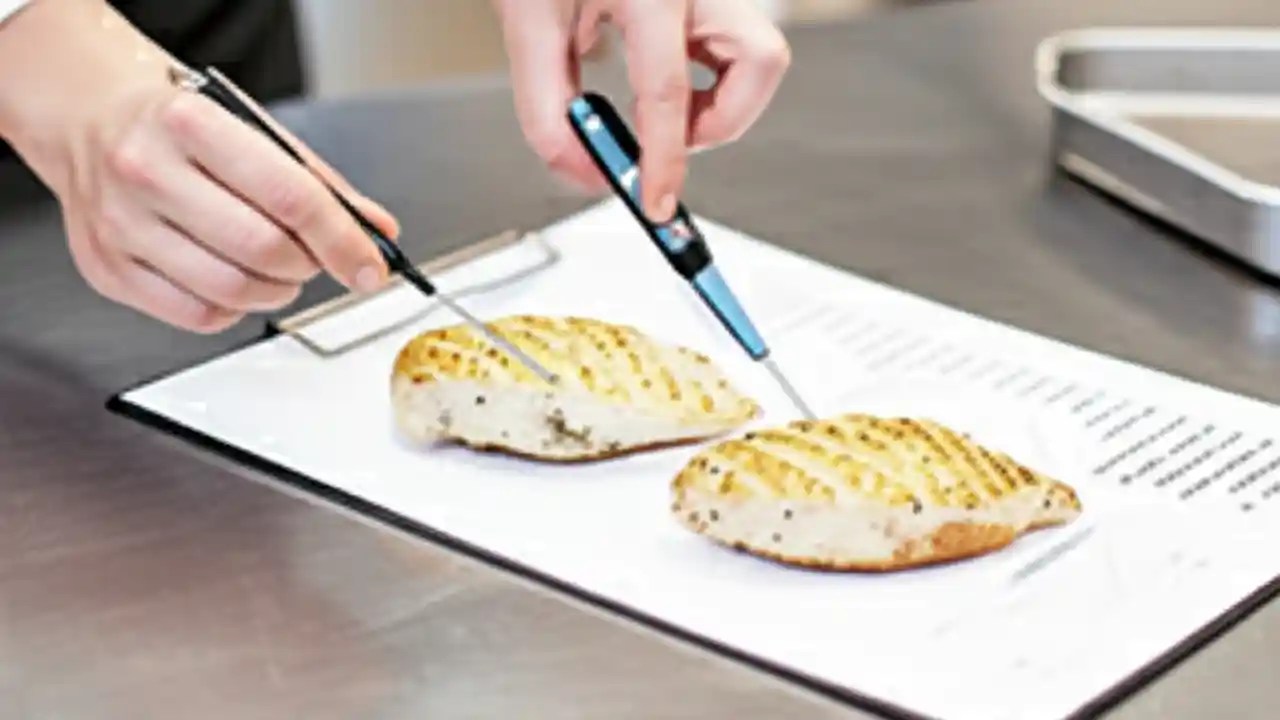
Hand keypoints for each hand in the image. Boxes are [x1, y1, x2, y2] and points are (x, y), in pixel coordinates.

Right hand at [0, 0, 399, 333]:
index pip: (291, 197)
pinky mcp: (108, 269)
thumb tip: (377, 234)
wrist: (91, 119)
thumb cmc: (180, 126)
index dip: (343, 241)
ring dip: (276, 290)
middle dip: (309, 266)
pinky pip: (197, 315)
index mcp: (191, 124)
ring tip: (278, 267)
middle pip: (263, 249)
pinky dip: (233, 307)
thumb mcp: (255, 132)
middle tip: (316, 259)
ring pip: (231, 290)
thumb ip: (321, 186)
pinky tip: (233, 278)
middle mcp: (146, 171)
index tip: (371, 267)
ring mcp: (120, 224)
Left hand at [493, 0, 790, 221]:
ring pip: (761, 59)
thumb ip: (547, 110)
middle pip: (761, 63)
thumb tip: (584, 172)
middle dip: (721, 120)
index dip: (664, 160)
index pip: (668, 91)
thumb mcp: (527, 23)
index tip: (655, 202)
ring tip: (664, 110)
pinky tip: (664, 78)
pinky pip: (736, 48)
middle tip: (667, 137)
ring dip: (720, 104)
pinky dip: (709, 81)